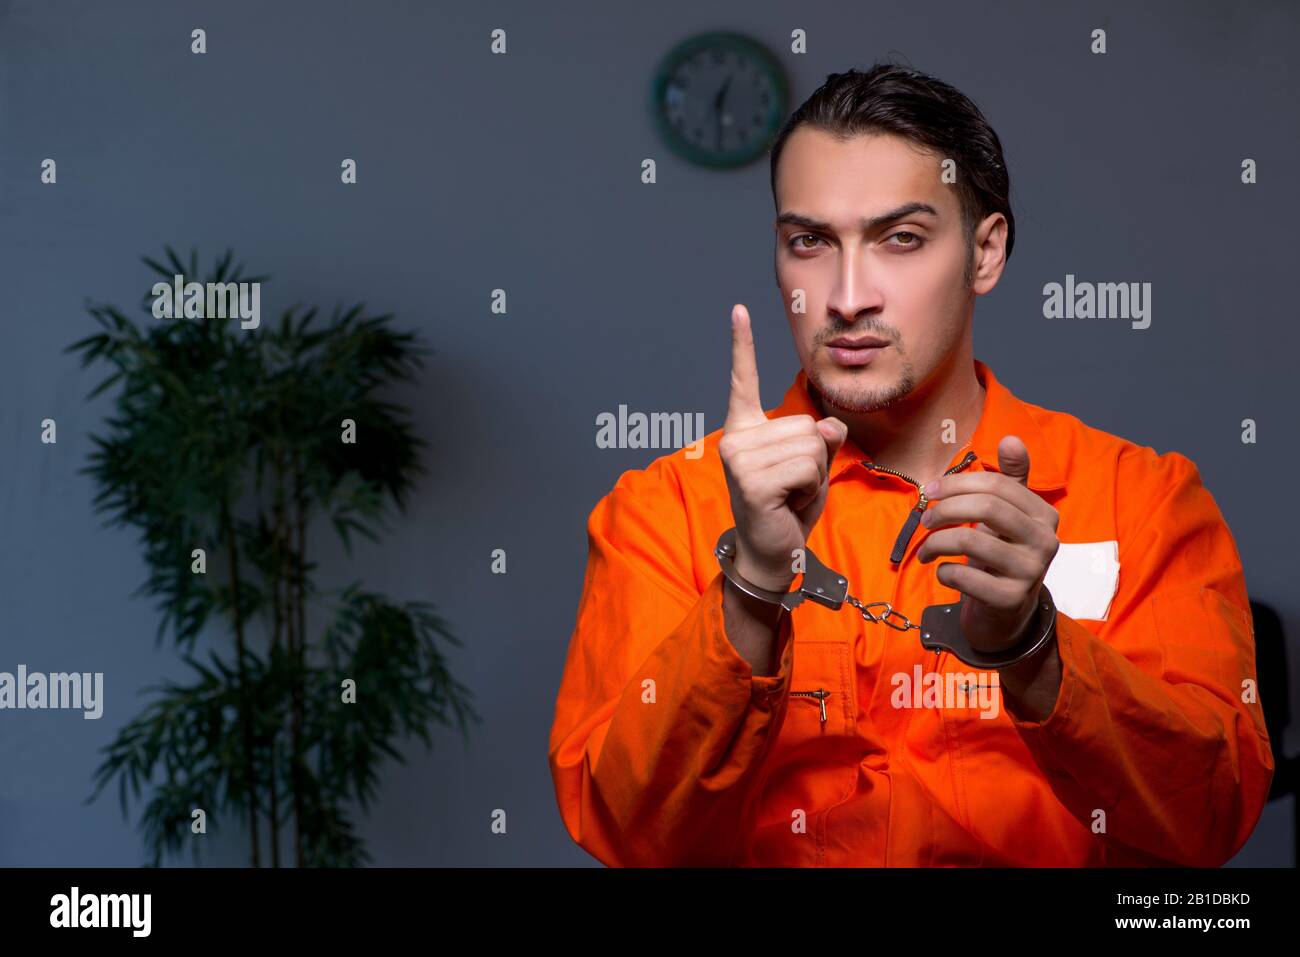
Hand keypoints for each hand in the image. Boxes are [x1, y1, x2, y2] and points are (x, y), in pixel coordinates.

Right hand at [719, 304, 847, 591]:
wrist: (772, 553)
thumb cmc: (788, 507)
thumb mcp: (812, 465)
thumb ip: (821, 438)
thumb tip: (829, 425)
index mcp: (744, 428)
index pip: (742, 380)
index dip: (741, 344)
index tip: (738, 310)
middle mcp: (734, 438)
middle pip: (806, 425)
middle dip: (814, 459)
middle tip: (792, 487)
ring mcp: (738, 458)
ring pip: (811, 446)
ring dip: (813, 476)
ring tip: (790, 496)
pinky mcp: (750, 480)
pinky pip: (807, 467)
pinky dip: (809, 488)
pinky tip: (788, 503)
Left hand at [915, 436, 1059, 653]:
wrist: (1006, 611)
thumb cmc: (1002, 553)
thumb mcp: (1008, 515)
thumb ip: (1010, 478)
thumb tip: (1011, 438)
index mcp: (1044, 514)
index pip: (997, 485)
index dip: (956, 483)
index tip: (929, 490)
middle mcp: (1046, 541)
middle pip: (987, 507)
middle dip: (945, 508)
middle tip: (924, 518)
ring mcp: (1031, 572)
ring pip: (971, 541)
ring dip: (935, 542)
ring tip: (925, 549)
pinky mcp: (1011, 599)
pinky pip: (964, 576)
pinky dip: (943, 571)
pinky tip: (942, 571)